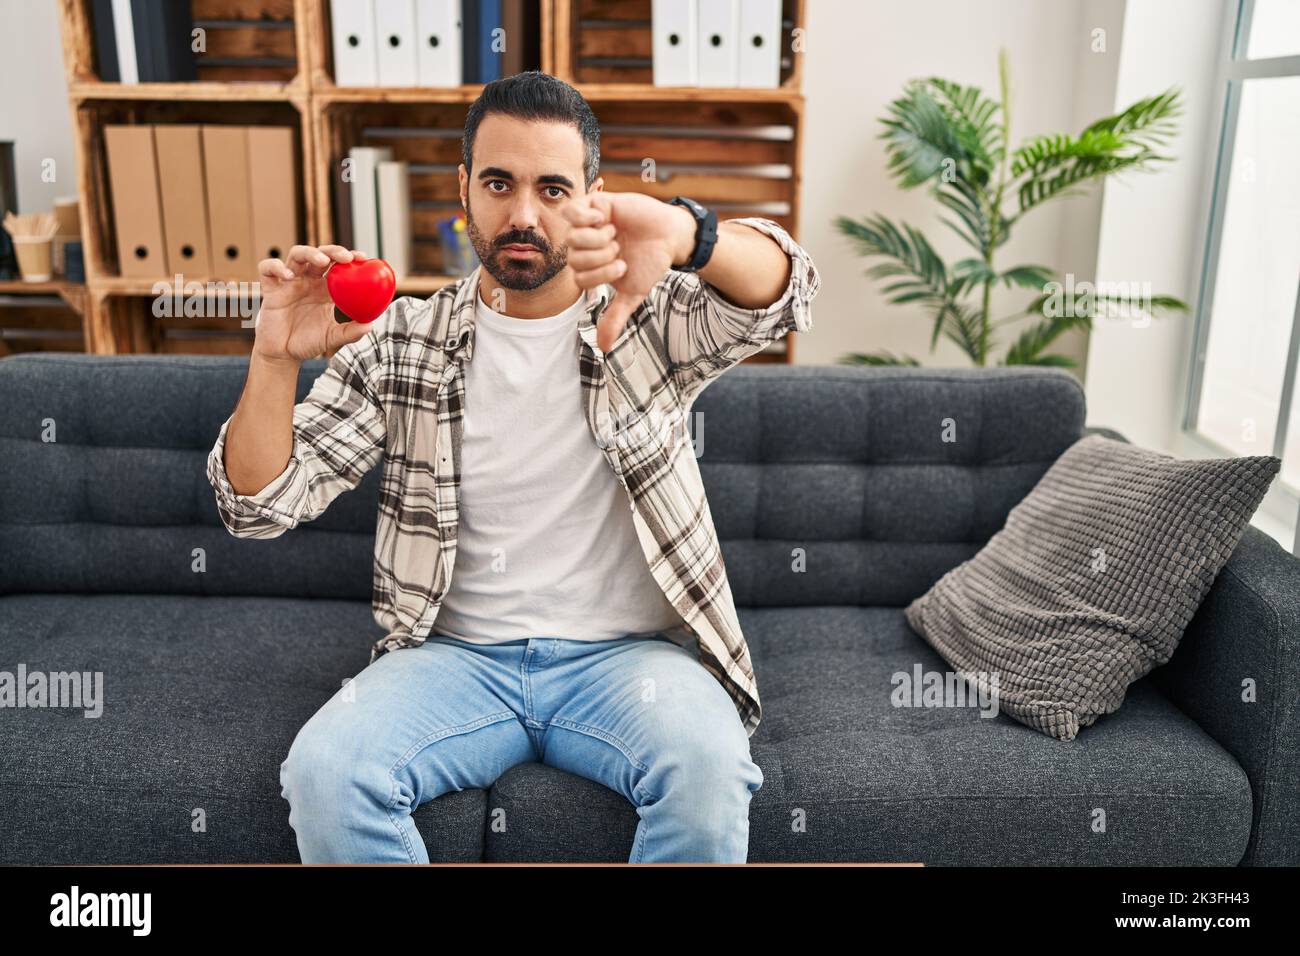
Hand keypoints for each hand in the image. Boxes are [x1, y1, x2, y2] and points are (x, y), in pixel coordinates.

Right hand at [252, 245, 372, 363]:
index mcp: (325, 289)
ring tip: (322, 261)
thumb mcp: (332, 337)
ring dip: (310, 253)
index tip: (363, 258)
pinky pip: (268, 269)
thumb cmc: (308, 342)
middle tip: (346, 258)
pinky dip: (276, 267)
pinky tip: (288, 275)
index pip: (338, 265)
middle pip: (319, 254)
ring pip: (296, 255)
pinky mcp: (270, 289)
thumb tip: (370, 325)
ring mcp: (289, 283)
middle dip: (333, 251)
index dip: (350, 257)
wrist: (284, 354)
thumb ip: (350, 332)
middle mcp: (308, 281)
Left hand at [562, 192, 695, 353]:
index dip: (601, 275)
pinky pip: (572, 210)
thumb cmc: (650, 264)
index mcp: (590, 267)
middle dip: (601, 258)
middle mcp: (585, 247)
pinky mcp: (595, 204)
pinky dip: (586, 218)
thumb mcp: (632, 294)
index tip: (622, 266)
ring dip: (598, 240)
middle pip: (574, 258)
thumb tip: (604, 348)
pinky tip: (604, 220)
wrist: (669, 238)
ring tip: (615, 234)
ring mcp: (588, 225)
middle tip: (619, 250)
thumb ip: (615, 317)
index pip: (579, 277)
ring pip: (573, 237)